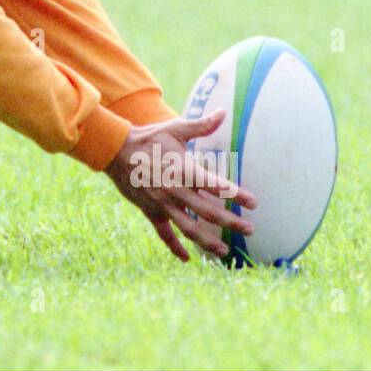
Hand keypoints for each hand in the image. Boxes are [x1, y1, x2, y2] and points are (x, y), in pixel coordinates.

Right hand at [103, 110, 257, 261]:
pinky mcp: (151, 211)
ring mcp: (163, 204)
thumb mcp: (175, 129)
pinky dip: (174, 247)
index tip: (254, 203)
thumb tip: (222, 112)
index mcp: (184, 170)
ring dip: (208, 241)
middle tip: (250, 230)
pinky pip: (164, 234)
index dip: (237, 195)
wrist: (116, 150)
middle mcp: (176, 190)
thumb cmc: (150, 138)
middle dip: (231, 222)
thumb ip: (201, 125)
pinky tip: (187, 258)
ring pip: (189, 228)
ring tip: (225, 250)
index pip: (216, 186)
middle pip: (208, 212)